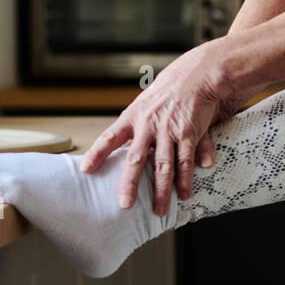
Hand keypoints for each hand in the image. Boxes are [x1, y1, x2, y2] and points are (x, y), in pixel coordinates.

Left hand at [79, 39, 244, 216]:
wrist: (199, 75)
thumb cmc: (170, 91)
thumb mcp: (146, 103)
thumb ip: (136, 127)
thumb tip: (123, 148)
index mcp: (133, 116)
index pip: (110, 137)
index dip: (97, 153)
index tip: (85, 170)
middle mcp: (149, 125)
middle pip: (136, 159)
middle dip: (130, 183)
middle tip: (125, 205)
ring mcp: (169, 130)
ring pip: (164, 166)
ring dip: (162, 190)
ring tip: (160, 210)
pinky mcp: (189, 133)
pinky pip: (187, 160)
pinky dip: (186, 179)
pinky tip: (185, 194)